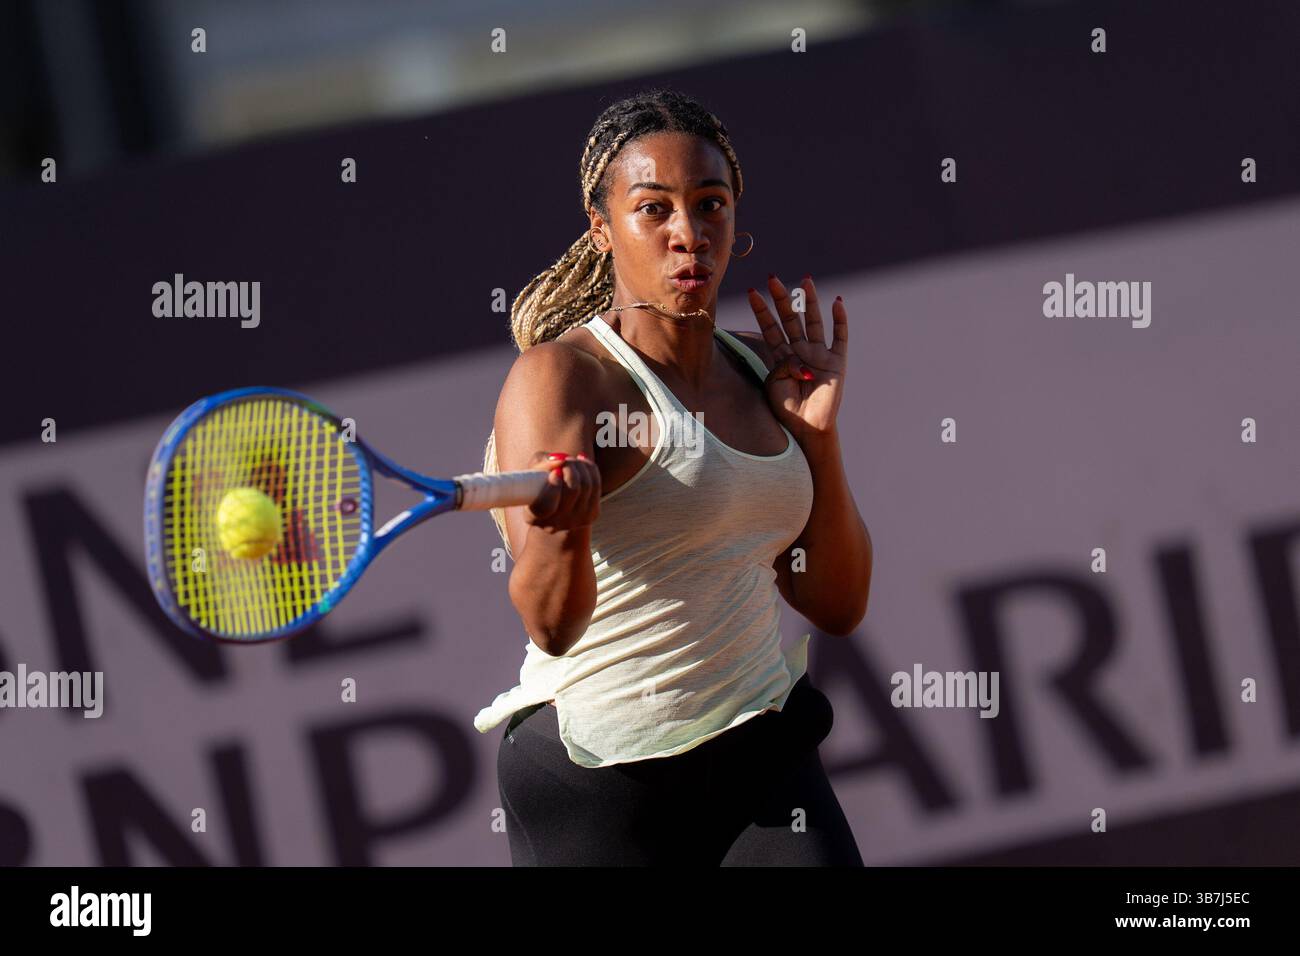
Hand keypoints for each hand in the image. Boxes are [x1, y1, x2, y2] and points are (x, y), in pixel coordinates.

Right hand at [523, 451, 600, 531]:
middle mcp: (555, 525)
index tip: (555, 472)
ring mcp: (576, 522)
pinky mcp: (592, 515)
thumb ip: (541, 464)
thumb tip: (560, 459)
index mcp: (534, 517)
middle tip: (564, 460)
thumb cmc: (538, 485)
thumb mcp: (531, 474)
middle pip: (572, 491)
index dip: (553, 487)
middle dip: (570, 468)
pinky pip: (596, 486)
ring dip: (580, 466)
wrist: (555, 510)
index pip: (546, 506)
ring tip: (570, 460)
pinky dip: (590, 469)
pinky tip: (581, 461)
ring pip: (586, 486)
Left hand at [746, 274, 847, 442]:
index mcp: (781, 357)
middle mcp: (800, 351)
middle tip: (772, 278)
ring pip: (814, 322)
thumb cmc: (786, 410)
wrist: (806, 428)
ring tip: (805, 280)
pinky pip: (840, 337)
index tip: (751, 292)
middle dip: (781, 299)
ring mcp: (819, 355)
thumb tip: (793, 352)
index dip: (761, 310)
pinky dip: (840, 320)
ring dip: (810, 301)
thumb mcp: (774, 383)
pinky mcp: (837, 362)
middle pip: (790, 319)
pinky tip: (837, 302)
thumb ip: (780, 363)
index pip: (770, 328)